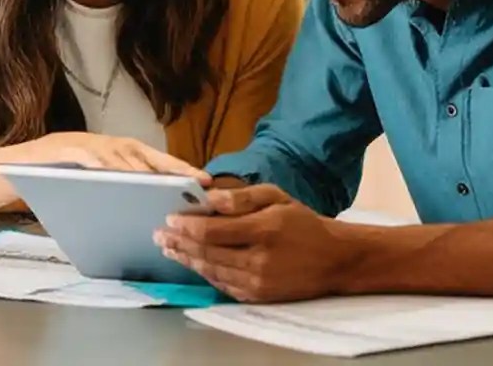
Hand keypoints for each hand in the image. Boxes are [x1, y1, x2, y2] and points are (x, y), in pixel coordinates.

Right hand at [9, 133, 209, 184]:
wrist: (17, 167)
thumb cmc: (61, 178)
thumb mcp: (97, 186)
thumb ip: (120, 193)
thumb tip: (153, 216)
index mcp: (121, 154)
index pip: (157, 161)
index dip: (182, 170)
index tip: (206, 183)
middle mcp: (109, 145)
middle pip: (148, 155)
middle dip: (174, 168)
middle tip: (197, 182)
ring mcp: (89, 145)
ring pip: (122, 156)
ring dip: (144, 170)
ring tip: (163, 186)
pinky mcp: (67, 149)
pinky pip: (91, 157)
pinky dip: (105, 165)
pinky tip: (119, 177)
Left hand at [154, 184, 350, 301]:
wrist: (333, 259)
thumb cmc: (303, 223)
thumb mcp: (277, 197)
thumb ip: (242, 197)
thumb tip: (210, 199)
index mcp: (263, 230)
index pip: (212, 231)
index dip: (187, 226)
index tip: (169, 218)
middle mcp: (258, 259)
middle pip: (206, 253)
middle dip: (178, 242)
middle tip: (159, 234)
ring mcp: (257, 282)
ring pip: (211, 270)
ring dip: (186, 259)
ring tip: (168, 249)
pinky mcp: (258, 296)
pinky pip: (222, 285)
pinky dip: (204, 273)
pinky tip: (193, 263)